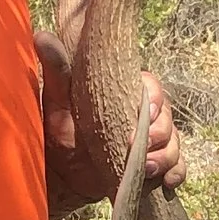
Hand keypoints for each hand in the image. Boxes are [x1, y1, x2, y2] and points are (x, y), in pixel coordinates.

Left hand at [37, 31, 183, 211]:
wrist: (61, 173)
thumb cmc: (60, 131)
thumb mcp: (57, 101)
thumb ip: (57, 71)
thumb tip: (41, 36)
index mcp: (126, 93)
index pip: (153, 88)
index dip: (156, 100)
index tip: (146, 113)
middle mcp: (144, 116)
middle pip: (168, 118)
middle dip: (159, 135)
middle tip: (138, 148)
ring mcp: (152, 143)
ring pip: (175, 144)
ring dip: (166, 157)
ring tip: (145, 169)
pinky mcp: (154, 167)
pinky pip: (178, 168)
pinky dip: (177, 174)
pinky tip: (166, 183)